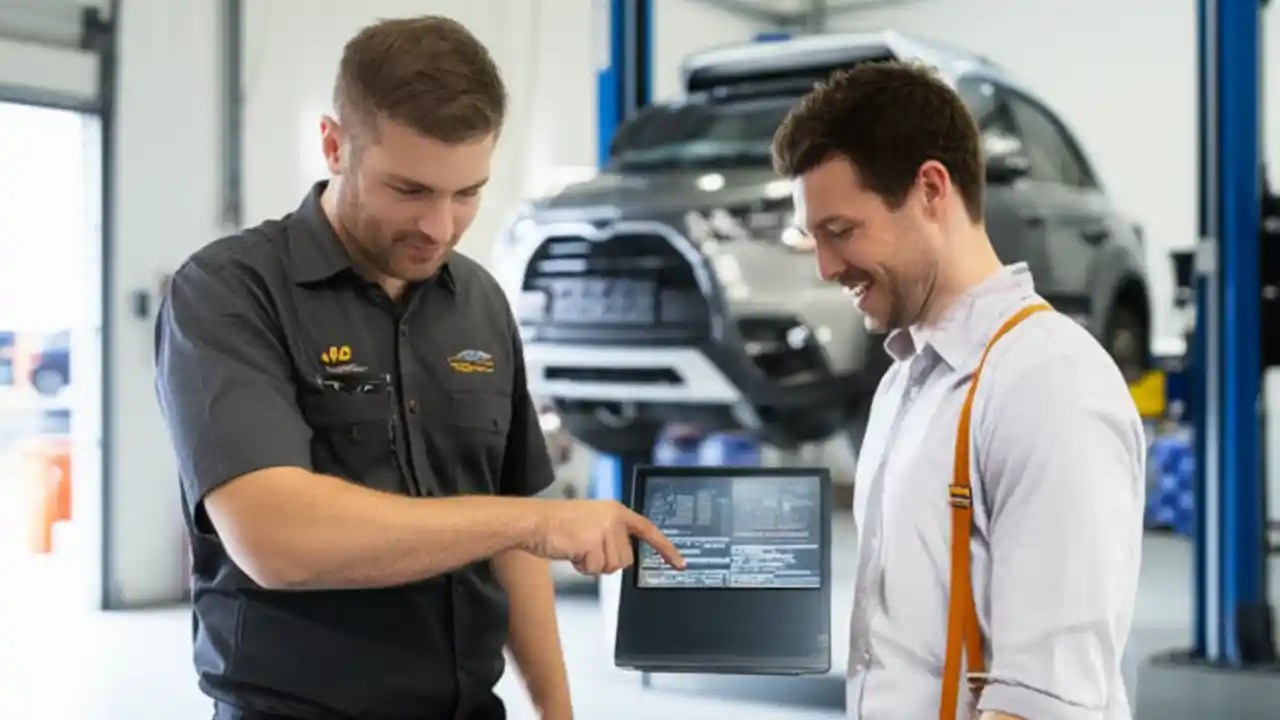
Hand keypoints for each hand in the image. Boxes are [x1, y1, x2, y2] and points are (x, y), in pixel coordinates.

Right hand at [528, 500, 684, 575]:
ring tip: (576, 547)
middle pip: (625, 559)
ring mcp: (604, 530)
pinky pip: (595, 569)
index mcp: (616, 510)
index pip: (648, 530)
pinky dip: (581, 567)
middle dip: (605, 560)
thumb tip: (624, 558)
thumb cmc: (557, 524)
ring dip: (592, 564)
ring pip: (611, 567)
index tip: (679, 563)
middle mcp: (614, 518)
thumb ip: (612, 535)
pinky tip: (571, 551)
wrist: (534, 522)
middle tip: (585, 547)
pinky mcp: (593, 543)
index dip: (665, 549)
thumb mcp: (592, 522)